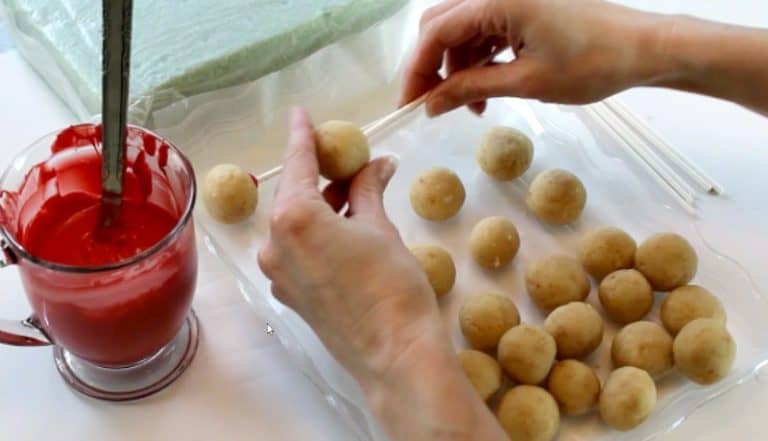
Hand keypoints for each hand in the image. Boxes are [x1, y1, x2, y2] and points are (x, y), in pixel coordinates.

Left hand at [258, 109, 506, 439]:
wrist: (394, 356)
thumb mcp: (381, 228)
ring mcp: (278, 273)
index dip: (303, 135)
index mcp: (294, 218)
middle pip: (295, 194)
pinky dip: (318, 232)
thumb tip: (375, 165)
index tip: (302, 114)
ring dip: (322, 204)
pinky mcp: (290, 294)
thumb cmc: (393, 287)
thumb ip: (368, 190)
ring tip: (356, 192)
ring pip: (296, 223)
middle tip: (347, 157)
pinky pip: (298, 249)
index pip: (298, 163)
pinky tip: (346, 227)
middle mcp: (275, 244)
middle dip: (320, 173)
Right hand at [401, 0, 666, 115]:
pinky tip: (486, 89)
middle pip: (442, 26)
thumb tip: (431, 104)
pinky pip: (486, 30)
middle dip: (433, 68)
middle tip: (432, 105)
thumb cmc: (593, 63)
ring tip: (471, 106)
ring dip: (459, 68)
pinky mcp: (524, 6)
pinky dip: (479, 59)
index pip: (436, 33)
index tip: (410, 106)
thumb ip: (470, 88)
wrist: (643, 49)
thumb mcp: (525, 82)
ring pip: (463, 31)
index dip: (417, 72)